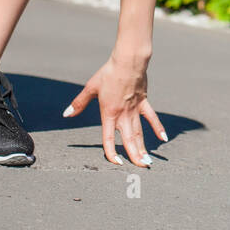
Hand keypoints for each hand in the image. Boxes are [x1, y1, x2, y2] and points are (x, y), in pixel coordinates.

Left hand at [63, 52, 166, 166]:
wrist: (127, 61)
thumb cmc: (108, 73)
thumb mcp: (91, 88)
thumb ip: (79, 103)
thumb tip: (66, 114)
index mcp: (109, 113)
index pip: (109, 139)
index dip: (112, 153)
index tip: (117, 163)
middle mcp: (123, 115)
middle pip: (129, 140)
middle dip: (134, 156)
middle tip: (142, 168)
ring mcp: (135, 109)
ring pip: (140, 133)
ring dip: (144, 147)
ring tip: (148, 161)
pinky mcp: (143, 102)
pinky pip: (152, 118)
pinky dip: (158, 128)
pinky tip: (163, 139)